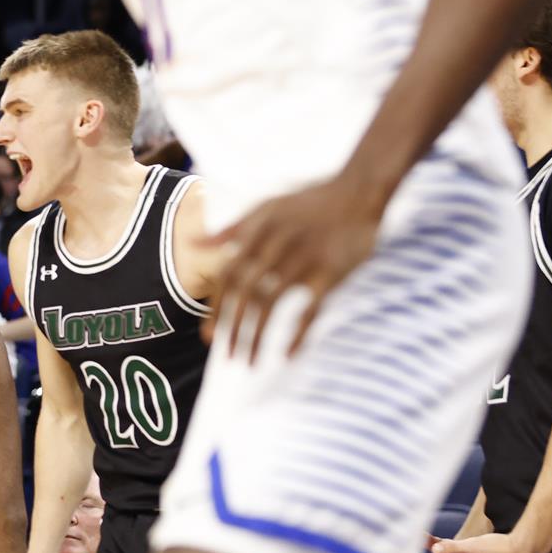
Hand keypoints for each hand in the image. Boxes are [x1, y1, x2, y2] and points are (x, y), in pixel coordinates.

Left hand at [205, 177, 381, 361]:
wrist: (358, 190)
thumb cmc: (310, 201)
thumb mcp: (267, 206)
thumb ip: (232, 229)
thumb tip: (193, 244)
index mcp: (258, 233)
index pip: (228, 277)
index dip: (217, 308)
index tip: (209, 335)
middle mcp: (275, 248)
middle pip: (244, 295)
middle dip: (231, 328)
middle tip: (224, 355)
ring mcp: (303, 260)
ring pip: (270, 305)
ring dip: (256, 337)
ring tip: (248, 362)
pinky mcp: (330, 272)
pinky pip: (310, 310)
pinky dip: (298, 334)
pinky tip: (287, 355)